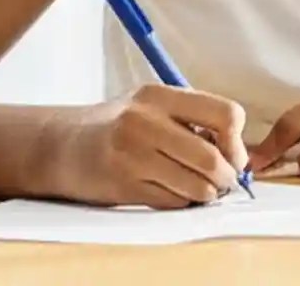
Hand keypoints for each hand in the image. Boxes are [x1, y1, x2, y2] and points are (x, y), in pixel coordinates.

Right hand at [52, 84, 247, 208]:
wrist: (61, 145)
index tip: (232, 154)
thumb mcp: (150, 106)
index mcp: (159, 95)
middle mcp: (145, 121)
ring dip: (207, 194)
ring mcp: (132, 155)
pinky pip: (173, 203)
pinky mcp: (123, 185)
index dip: (237, 141)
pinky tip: (173, 193)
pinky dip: (183, 203)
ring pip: (196, 186)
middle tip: (224, 183)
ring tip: (200, 190)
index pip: (224, 114)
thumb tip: (237, 154)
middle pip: (211, 157)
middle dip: (227, 177)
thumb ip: (191, 120)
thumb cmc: (116, 126)